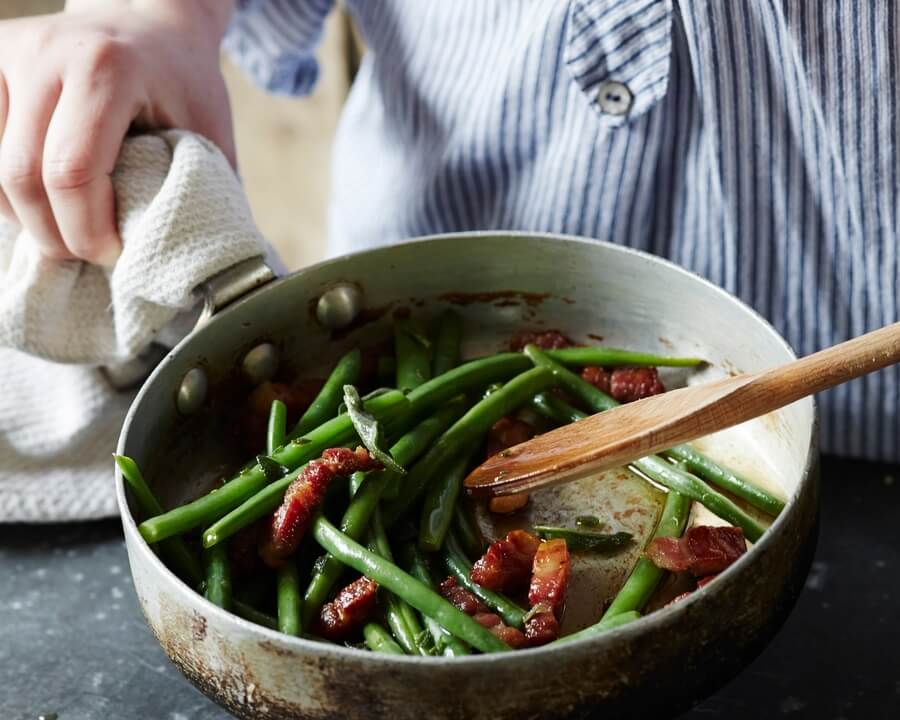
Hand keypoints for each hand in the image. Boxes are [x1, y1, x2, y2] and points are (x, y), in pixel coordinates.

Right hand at [0, 2, 234, 265]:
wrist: (149, 22)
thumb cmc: (182, 82)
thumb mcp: (208, 131)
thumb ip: (203, 189)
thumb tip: (202, 262)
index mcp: (107, 69)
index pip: (72, 172)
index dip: (86, 230)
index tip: (114, 253)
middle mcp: (47, 54)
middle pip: (23, 175)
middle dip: (53, 233)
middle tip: (86, 254)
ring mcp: (9, 53)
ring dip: (24, 215)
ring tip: (65, 230)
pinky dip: (6, 190)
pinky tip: (40, 203)